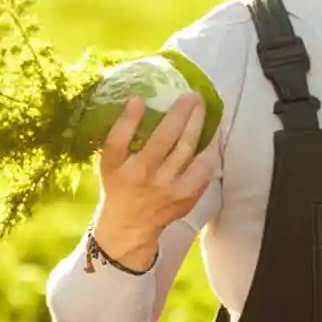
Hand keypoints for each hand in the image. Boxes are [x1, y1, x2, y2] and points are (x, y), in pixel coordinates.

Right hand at [91, 92, 218, 268]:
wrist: (130, 226)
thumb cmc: (119, 186)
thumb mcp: (108, 163)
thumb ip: (119, 133)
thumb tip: (138, 99)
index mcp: (121, 168)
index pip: (121, 139)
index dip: (130, 118)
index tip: (139, 98)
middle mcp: (145, 177)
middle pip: (164, 141)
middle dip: (180, 114)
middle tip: (191, 95)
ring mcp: (168, 188)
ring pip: (186, 152)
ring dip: (197, 127)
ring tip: (202, 108)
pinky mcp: (185, 196)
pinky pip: (202, 170)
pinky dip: (209, 152)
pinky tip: (213, 136)